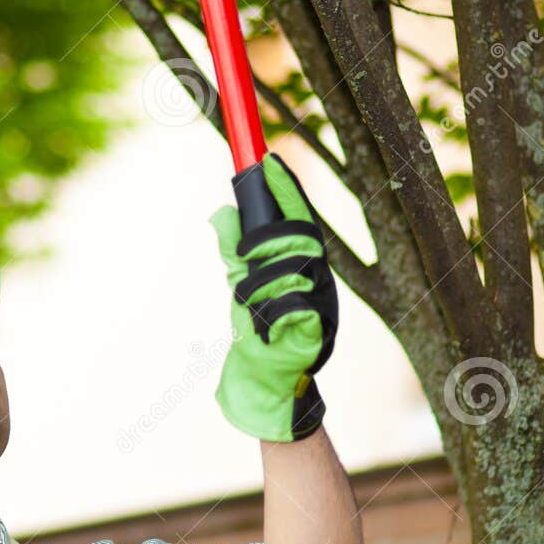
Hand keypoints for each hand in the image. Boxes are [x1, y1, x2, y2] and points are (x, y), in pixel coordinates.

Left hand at [211, 152, 337, 440]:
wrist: (266, 384)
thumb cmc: (258, 332)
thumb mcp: (242, 286)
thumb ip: (235, 252)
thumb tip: (221, 215)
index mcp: (303, 265)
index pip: (299, 217)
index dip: (285, 188)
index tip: (266, 159)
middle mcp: (319, 279)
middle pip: (298, 238)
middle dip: (263, 244)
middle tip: (240, 258)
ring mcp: (323, 303)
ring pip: (290, 271)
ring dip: (257, 287)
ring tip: (247, 308)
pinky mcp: (318, 330)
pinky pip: (293, 306)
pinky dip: (269, 315)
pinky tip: (263, 329)